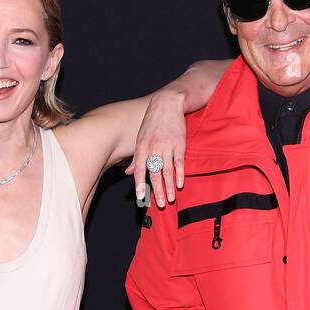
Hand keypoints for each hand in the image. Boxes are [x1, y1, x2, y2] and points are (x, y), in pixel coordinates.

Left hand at [125, 90, 184, 207]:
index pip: (140, 169)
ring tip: (170, 199)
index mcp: (142, 148)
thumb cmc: (152, 123)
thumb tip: (129, 172)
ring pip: (167, 170)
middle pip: (155, 173)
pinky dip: (180, 174)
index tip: (140, 197)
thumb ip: (136, 158)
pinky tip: (179, 184)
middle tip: (159, 204)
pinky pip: (179, 162)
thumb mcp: (141, 138)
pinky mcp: (179, 144)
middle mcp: (154, 148)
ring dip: (169, 186)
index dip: (140, 184)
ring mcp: (167, 146)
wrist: (167, 104)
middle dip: (157, 190)